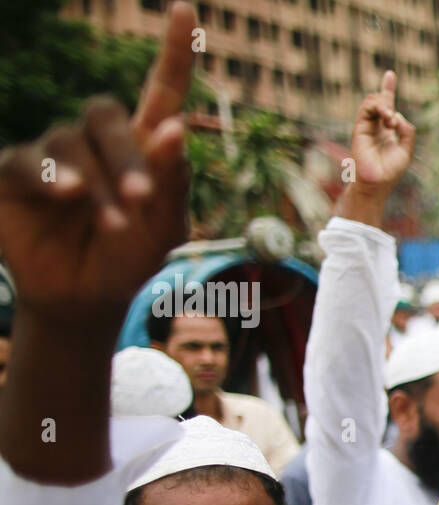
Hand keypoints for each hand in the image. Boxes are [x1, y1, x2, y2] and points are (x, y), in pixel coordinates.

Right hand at [0, 1, 194, 321]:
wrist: (87, 301)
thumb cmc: (131, 261)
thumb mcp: (164, 228)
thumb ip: (172, 181)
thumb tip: (176, 127)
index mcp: (144, 147)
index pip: (160, 90)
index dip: (172, 51)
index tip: (181, 9)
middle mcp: (97, 141)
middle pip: (109, 115)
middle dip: (129, 156)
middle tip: (142, 199)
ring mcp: (54, 153)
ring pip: (71, 143)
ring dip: (96, 184)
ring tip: (112, 222)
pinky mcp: (15, 173)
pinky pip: (28, 161)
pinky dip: (52, 178)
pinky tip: (68, 196)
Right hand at [348, 71, 414, 192]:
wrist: (377, 183)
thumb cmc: (391, 170)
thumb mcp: (407, 149)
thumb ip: (407, 130)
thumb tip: (398, 116)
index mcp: (387, 130)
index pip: (387, 106)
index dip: (388, 89)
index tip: (390, 74)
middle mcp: (376, 125)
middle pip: (380, 99)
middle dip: (388, 98)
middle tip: (393, 120)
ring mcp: (367, 126)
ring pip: (372, 101)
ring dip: (384, 105)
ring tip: (390, 120)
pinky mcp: (359, 128)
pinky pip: (366, 108)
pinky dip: (378, 108)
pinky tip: (387, 118)